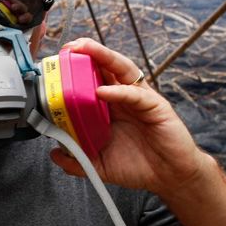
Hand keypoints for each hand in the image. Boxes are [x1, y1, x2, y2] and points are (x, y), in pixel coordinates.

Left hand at [49, 38, 211, 196]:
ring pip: (122, 70)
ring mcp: (141, 99)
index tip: (56, 62)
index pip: (92, 79)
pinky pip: (135, 94)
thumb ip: (77, 159)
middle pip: (106, 67)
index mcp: (111, 106)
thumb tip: (54, 153)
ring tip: (85, 49)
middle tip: (68, 47)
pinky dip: (118, 91)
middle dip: (88, 52)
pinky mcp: (156, 107)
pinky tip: (102, 91)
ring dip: (103, 57)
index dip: (76, 68)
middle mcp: (125, 97)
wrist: (170, 178)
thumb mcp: (100, 165)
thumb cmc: (139, 166)